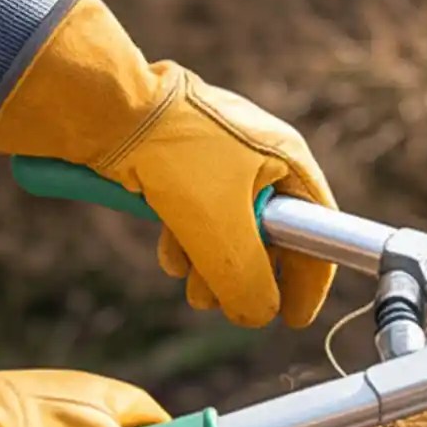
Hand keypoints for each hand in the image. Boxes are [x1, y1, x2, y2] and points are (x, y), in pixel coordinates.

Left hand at [0, 0, 336, 328]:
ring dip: (209, 267)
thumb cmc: (174, 157)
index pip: (319, 232)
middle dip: (243, 278)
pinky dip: (186, 244)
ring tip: (189, 281)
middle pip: (270, 240)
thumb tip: (257, 314)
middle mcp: (261, 158)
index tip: (293, 318)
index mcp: (288, 161)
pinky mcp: (183, 165)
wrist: (107, 108)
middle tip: (224, 303)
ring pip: (228, 234)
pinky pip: (197, 218)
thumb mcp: (220, 230)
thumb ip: (248, 281)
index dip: (309, 281)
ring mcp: (220, 160)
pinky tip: (169, 250)